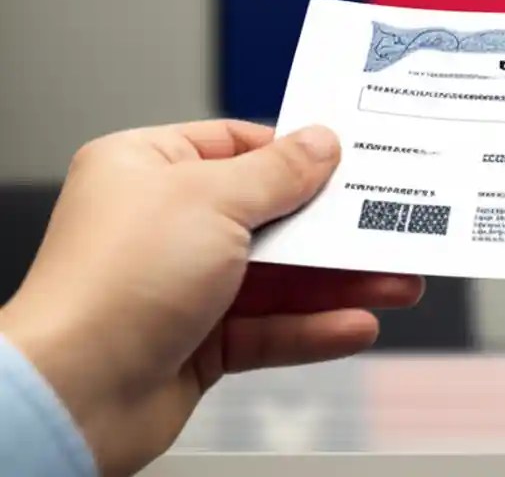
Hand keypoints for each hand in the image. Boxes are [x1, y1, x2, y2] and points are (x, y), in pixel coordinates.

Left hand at [0, 120, 423, 475]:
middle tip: (388, 226)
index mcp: (146, 169)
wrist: (74, 394)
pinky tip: (355, 324)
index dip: (295, 154)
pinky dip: (313, 328)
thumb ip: (279, 173)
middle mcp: (163, 225)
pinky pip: (268, 328)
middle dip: (333, 229)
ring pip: (278, 278)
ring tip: (396, 282)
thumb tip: (320, 143)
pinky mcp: (197, 342)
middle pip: (270, 217)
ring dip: (339, 282)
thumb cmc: (114, 284)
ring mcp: (181, 286)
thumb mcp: (213, 201)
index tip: (350, 162)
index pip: (235, 146)